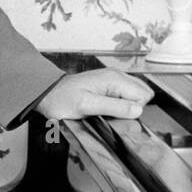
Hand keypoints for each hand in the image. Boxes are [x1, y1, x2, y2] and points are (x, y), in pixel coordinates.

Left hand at [34, 68, 151, 122]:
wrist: (47, 93)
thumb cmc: (62, 99)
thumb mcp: (87, 106)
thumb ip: (114, 107)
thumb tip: (137, 110)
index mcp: (114, 79)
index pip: (143, 96)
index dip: (132, 110)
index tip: (115, 115)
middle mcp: (117, 76)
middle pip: (143, 94)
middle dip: (132, 108)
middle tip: (111, 114)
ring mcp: (113, 79)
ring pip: (135, 95)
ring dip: (125, 107)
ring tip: (106, 111)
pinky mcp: (108, 85)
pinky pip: (125, 96)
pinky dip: (119, 105)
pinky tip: (105, 109)